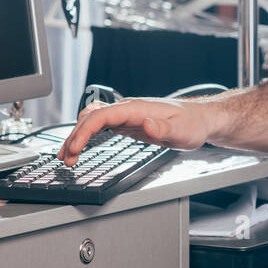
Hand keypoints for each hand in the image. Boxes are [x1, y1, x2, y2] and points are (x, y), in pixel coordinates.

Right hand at [57, 96, 213, 166]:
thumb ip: (163, 128)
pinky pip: (100, 124)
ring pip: (93, 119)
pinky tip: (81, 144)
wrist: (200, 119)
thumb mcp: (182, 131)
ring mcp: (127, 114)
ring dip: (77, 135)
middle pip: (92, 117)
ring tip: (67, 155)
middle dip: (75, 136)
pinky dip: (86, 134)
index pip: (102, 115)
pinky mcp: (128, 122)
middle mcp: (129, 108)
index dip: (85, 131)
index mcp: (138, 109)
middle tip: (66, 159)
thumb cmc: (193, 124)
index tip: (75, 148)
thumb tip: (146, 124)